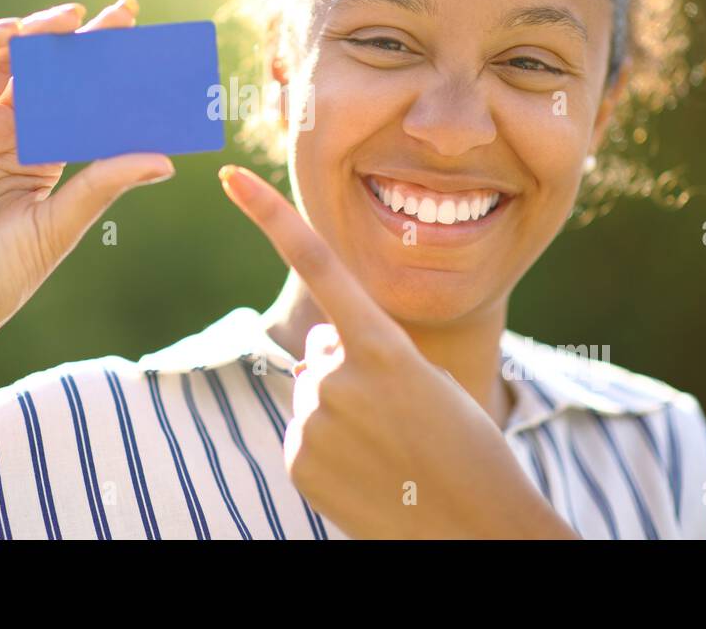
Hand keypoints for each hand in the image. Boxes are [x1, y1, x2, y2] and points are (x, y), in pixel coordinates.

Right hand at [0, 0, 175, 352]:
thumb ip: (102, 185)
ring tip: (70, 20)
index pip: (76, 98)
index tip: (143, 40)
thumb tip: (165, 159)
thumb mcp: (57, 227)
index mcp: (36, 154)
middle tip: (121, 15)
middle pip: (42, 73)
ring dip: (32, 35)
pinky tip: (7, 33)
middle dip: (79, 40)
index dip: (105, 67)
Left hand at [217, 164, 577, 538]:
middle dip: (350, 370)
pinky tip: (367, 471)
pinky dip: (329, 448)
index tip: (230, 176)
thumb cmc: (467, 449)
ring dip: (342, 412)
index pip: (320, 264)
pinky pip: (303, 434)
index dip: (270, 216)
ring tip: (388, 449)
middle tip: (398, 414)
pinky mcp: (297, 461)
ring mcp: (314, 419)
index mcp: (385, 345)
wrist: (475, 529)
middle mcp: (339, 375)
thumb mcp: (428, 382)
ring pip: (314, 393)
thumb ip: (367, 355)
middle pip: (324, 350)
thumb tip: (313, 360)